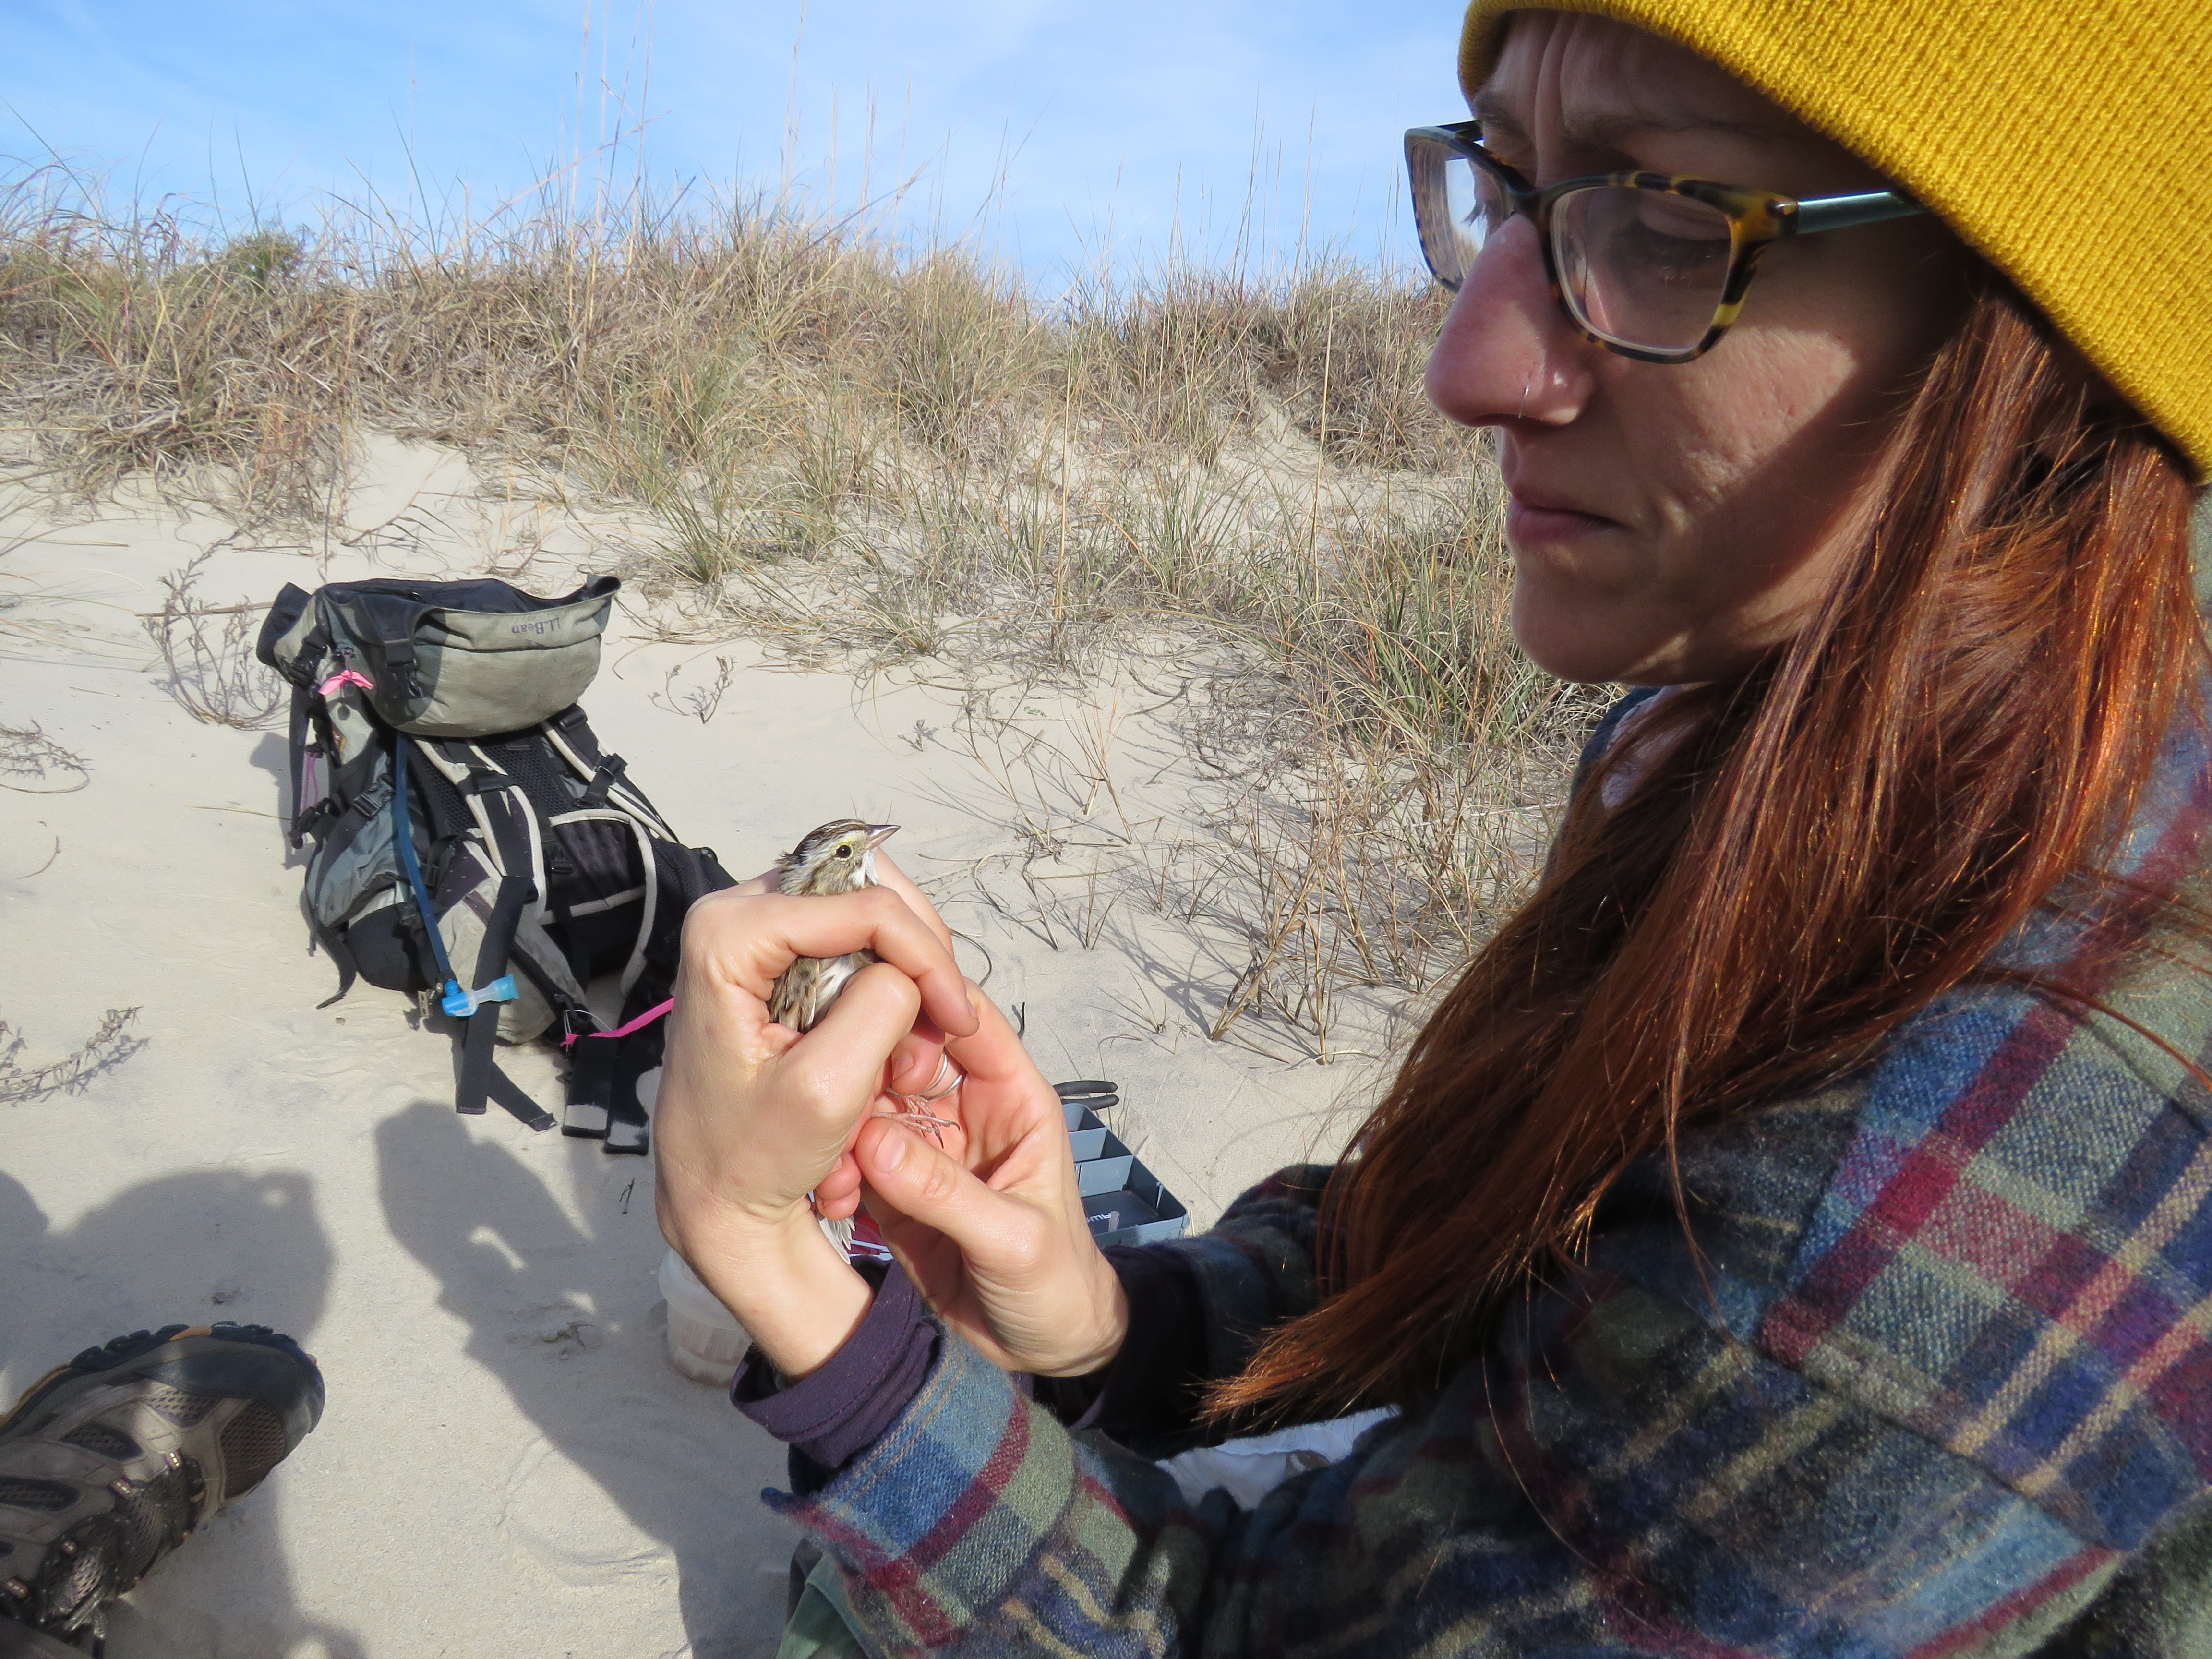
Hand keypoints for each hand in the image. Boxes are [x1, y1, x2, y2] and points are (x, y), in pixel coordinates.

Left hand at [654, 873, 975, 1376]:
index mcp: (727, 935)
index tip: (958, 1020)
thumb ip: (877, 1011)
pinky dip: (888, 995)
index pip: (862, 904)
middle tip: (943, 1023)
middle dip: (919, 960)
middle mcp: (735, 916)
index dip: (926, 956)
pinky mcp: (774, 960)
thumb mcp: (825, 1090)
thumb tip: (912, 972)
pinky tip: (887, 1051)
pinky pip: (858, 950)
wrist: (715, 1196)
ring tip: (906, 1058)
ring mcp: (756, 935)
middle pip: (869, 892)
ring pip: (871, 921)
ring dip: (907, 983)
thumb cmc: (752, 1156)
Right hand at [852, 991, 1129, 1377]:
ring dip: (841, 1131)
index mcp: (1012, 1098)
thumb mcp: (1013, 1239)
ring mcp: (927, 1148)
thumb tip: (873, 1140)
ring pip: (869, 1107)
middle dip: (863, 1071)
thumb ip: (945, 1192)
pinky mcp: (895, 1189)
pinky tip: (831, 1201)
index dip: (921, 999)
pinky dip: (835, 1174)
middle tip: (831, 1104)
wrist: (1045, 1350)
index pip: (967, 1022)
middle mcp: (965, 1111)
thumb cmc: (1056, 1284)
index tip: (864, 1003)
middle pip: (903, 1055)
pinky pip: (855, 1161)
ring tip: (830, 1173)